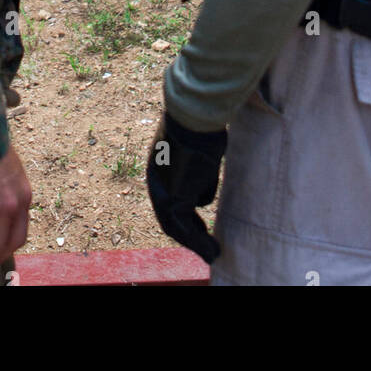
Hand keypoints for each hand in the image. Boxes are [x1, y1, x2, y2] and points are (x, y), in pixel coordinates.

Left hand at [146, 111, 226, 263]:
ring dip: (195, 243)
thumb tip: (205, 186)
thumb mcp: (198, 147)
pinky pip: (187, 229)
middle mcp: (156, 181)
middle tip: (203, 242)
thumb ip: (199, 167)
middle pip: (169, 216)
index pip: (169, 195)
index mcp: (158, 165)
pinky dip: (200, 244)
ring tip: (213, 253)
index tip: (197, 221)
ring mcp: (163, 191)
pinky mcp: (175, 199)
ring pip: (178, 226)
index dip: (183, 211)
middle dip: (188, 232)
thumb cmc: (201, 125)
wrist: (193, 117)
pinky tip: (213, 251)